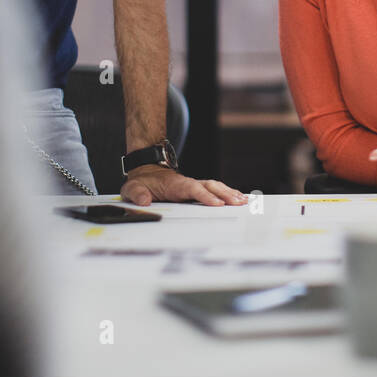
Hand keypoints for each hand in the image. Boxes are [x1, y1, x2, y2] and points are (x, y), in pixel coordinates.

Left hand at [119, 165, 246, 206]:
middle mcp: (188, 184)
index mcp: (175, 185)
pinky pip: (216, 191)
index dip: (205, 196)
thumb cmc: (141, 183)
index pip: (193, 189)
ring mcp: (194, 186)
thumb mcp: (132, 188)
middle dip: (225, 194)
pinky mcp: (198, 190)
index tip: (217, 203)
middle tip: (239, 202)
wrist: (146, 173)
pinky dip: (229, 194)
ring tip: (245, 202)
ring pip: (216, 187)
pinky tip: (240, 199)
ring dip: (230, 194)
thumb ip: (137, 194)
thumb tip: (144, 200)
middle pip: (210, 186)